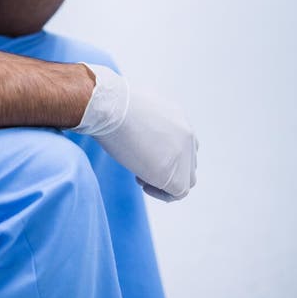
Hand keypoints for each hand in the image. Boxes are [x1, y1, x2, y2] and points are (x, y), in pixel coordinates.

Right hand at [70, 63, 197, 201]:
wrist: (109, 107)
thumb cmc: (111, 104)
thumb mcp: (134, 107)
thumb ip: (145, 122)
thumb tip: (136, 131)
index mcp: (177, 116)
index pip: (182, 142)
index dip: (164, 153)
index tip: (141, 152)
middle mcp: (186, 133)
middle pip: (187, 161)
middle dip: (165, 168)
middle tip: (139, 166)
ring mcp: (183, 154)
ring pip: (186, 179)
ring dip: (165, 182)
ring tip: (140, 176)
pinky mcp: (175, 173)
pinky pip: (178, 193)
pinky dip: (162, 193)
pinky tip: (142, 183)